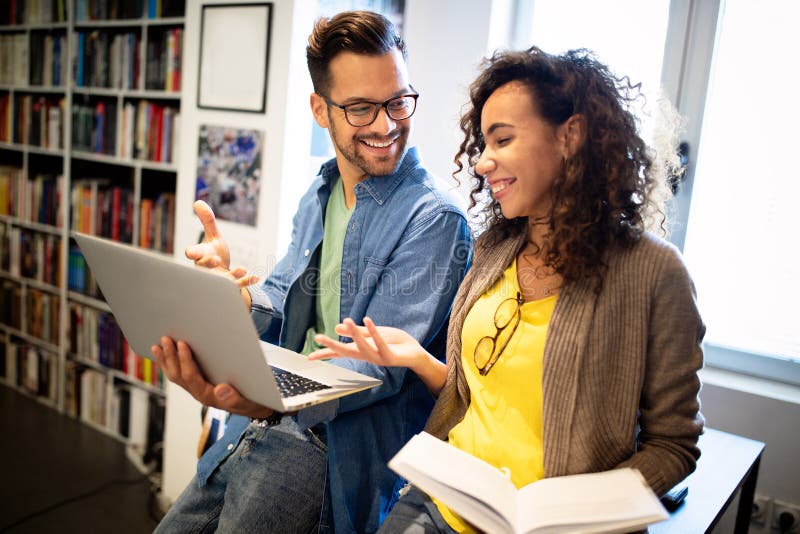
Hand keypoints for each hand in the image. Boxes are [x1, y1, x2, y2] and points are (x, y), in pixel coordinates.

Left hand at [151, 336, 272, 418]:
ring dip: (166, 360)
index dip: (185, 360)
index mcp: (208, 396)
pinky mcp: (195, 385)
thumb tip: (221, 389)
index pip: (192, 377)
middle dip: (171, 357)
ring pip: (175, 375)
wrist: (250, 407)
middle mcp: (198, 393)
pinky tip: (164, 354)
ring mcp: (195, 389)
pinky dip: (170, 364)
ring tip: (157, 346)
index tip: (183, 344)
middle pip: (178, 375)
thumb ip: (234, 398)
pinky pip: (179, 374)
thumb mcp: (245, 402)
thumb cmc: (248, 402)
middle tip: (166, 339)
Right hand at [185, 200, 258, 288]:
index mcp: (201, 255)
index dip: (191, 252)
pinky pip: (238, 285)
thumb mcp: (212, 237)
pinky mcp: (230, 285)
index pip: (193, 253)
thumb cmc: (214, 253)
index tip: (190, 252)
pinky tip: (256, 277)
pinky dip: (247, 281)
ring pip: (222, 279)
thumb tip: (198, 201)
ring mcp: (218, 278)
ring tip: (242, 269)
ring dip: (232, 275)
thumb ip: (207, 221)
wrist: (222, 273)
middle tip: (214, 259)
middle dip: (207, 263)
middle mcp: (207, 269)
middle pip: (204, 267)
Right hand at [309, 317, 427, 369]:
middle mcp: (368, 356)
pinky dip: (373, 331)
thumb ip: (358, 332)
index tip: (309, 356)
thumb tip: (337, 327)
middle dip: (332, 345)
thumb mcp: (375, 334)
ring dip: (354, 333)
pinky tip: (367, 319)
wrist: (416, 354)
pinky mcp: (390, 356)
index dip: (325, 353)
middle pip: (347, 351)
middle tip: (318, 338)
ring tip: (345, 320)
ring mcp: (379, 357)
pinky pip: (380, 342)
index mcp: (362, 350)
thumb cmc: (395, 343)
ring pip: (363, 347)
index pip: (341, 352)